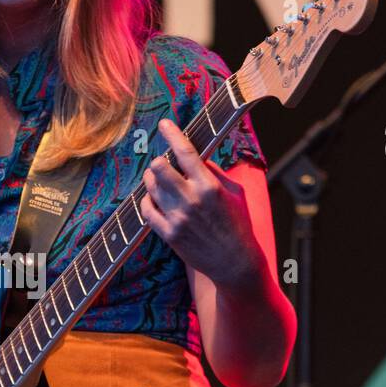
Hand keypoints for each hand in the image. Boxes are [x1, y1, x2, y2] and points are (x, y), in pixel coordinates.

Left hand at [141, 118, 263, 288]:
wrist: (234, 262)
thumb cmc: (238, 224)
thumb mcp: (236, 192)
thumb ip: (215, 172)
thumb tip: (197, 157)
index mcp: (210, 186)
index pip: (186, 152)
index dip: (172, 134)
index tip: (164, 124)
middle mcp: (191, 199)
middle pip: (159, 167)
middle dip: (159, 161)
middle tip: (164, 164)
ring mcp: (177, 218)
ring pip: (151, 187)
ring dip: (153, 180)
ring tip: (161, 182)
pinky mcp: (168, 234)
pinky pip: (146, 210)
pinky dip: (148, 201)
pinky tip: (154, 199)